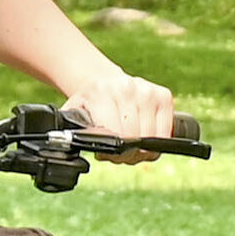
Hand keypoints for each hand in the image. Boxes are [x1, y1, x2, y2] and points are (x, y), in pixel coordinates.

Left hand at [63, 65, 178, 161]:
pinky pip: (166, 131)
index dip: (116, 153)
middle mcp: (128, 88)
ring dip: (143, 150)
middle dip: (129, 154)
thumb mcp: (74, 115)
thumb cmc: (89, 103)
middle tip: (121, 154)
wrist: (102, 79)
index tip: (109, 156)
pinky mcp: (164, 95)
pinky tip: (146, 139)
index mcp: (103, 93)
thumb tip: (68, 147)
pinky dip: (157, 141)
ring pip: (152, 138)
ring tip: (132, 146)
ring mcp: (148, 91)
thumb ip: (71, 132)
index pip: (117, 135)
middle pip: (136, 138)